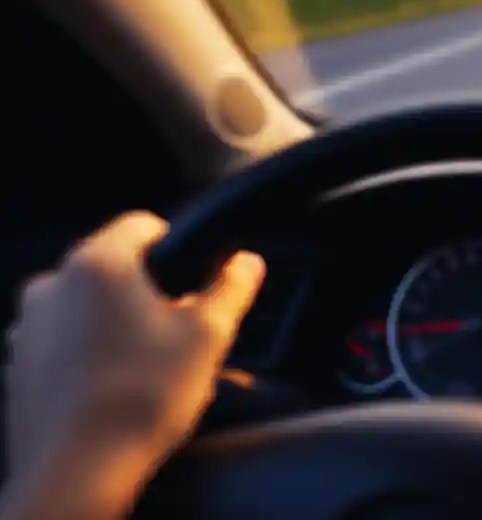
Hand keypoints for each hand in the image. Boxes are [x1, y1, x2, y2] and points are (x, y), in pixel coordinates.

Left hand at [2, 212, 264, 518]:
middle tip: (177, 336)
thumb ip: (232, 288)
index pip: (144, 224)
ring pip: (87, 306)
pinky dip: (87, 354)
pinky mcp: (17, 362)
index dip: (178, 248)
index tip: (194, 283)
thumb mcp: (209, 336)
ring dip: (115, 324)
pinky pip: (63, 341)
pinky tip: (113, 388)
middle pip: (115, 268)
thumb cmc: (143, 398)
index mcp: (99, 262)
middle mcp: (53, 283)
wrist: (78, 470)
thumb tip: (246, 262)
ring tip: (145, 368)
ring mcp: (27, 324)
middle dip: (148, 293)